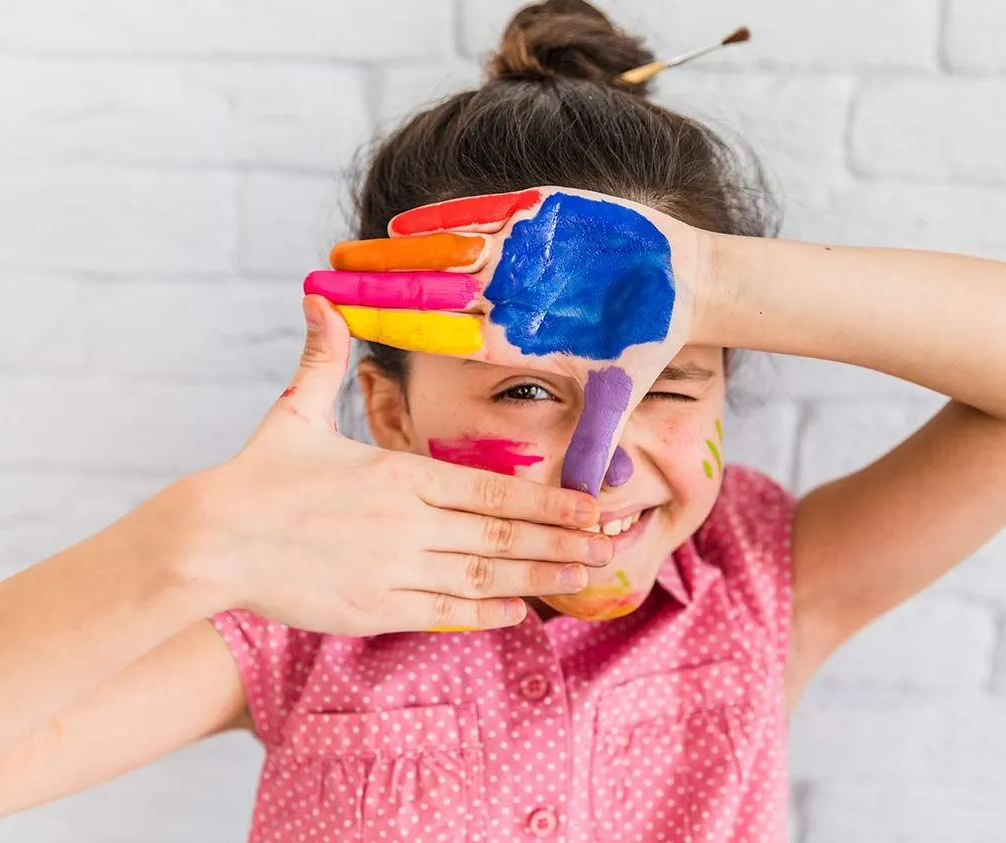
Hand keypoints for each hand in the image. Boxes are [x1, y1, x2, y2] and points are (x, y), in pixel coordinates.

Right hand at [175, 295, 610, 635]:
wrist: (209, 538)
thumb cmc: (255, 475)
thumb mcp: (294, 412)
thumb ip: (322, 359)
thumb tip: (319, 297)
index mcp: (399, 474)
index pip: (492, 489)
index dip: (549, 500)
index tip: (594, 504)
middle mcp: (407, 523)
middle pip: (502, 534)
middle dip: (563, 540)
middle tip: (613, 543)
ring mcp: (392, 569)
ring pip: (483, 577)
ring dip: (538, 577)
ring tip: (584, 577)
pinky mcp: (372, 607)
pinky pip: (443, 613)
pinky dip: (485, 614)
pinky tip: (520, 611)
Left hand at [304, 187, 706, 494]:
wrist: (682, 282)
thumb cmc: (647, 337)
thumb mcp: (616, 392)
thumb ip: (593, 439)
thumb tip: (585, 502)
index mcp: (516, 340)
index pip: (445, 339)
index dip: (399, 332)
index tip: (351, 334)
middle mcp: (506, 300)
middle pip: (430, 296)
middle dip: (377, 291)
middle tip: (323, 285)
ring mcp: (517, 258)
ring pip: (444, 255)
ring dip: (395, 257)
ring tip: (345, 255)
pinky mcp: (538, 218)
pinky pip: (483, 216)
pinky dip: (445, 220)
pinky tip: (400, 224)